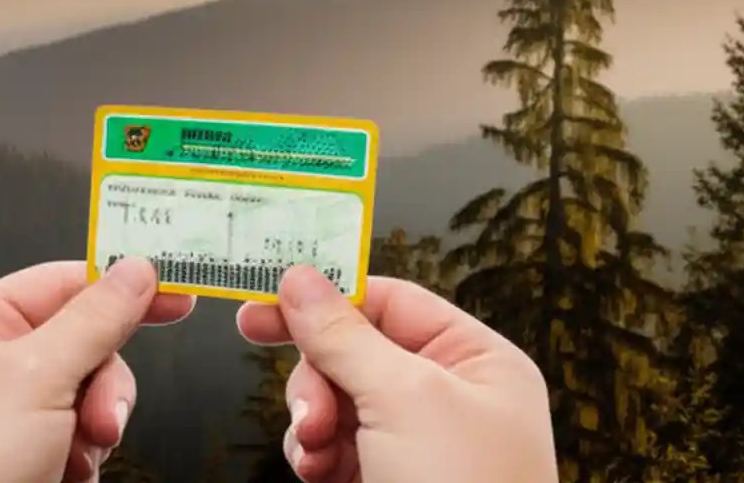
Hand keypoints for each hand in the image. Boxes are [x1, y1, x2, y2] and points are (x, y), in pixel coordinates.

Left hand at [0, 257, 193, 482]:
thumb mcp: (37, 378)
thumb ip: (94, 319)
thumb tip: (133, 272)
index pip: (57, 284)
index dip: (115, 285)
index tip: (172, 292)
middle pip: (83, 342)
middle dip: (102, 381)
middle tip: (101, 412)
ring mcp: (10, 416)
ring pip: (90, 393)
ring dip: (96, 425)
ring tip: (74, 454)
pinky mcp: (29, 456)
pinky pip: (83, 436)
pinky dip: (85, 456)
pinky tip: (65, 473)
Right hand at [236, 265, 556, 482]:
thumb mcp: (403, 400)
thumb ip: (344, 336)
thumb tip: (301, 280)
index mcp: (476, 361)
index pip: (390, 303)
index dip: (328, 300)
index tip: (266, 302)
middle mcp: (449, 397)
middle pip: (353, 351)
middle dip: (318, 378)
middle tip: (309, 408)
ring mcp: (415, 443)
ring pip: (335, 400)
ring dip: (311, 420)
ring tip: (314, 449)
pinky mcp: (385, 480)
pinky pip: (332, 446)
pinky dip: (313, 455)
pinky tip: (314, 471)